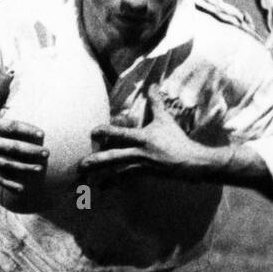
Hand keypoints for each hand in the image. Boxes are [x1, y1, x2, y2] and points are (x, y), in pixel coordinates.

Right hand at [0, 72, 46, 193]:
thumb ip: (0, 90)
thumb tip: (12, 72)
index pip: (10, 128)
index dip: (26, 131)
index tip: (42, 134)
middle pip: (10, 148)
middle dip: (29, 151)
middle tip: (46, 153)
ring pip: (5, 164)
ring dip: (23, 168)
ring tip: (40, 168)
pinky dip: (8, 183)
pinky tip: (22, 187)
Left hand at [80, 95, 204, 179]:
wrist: (191, 161)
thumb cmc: (177, 139)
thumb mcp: (166, 119)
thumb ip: (156, 102)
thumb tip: (152, 84)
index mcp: (143, 137)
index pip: (122, 133)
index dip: (107, 132)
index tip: (93, 131)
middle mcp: (141, 152)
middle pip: (116, 157)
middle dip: (98, 160)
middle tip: (81, 165)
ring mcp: (143, 164)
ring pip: (118, 170)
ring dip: (102, 174)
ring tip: (86, 178)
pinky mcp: (146, 173)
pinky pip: (126, 178)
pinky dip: (113, 182)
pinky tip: (102, 187)